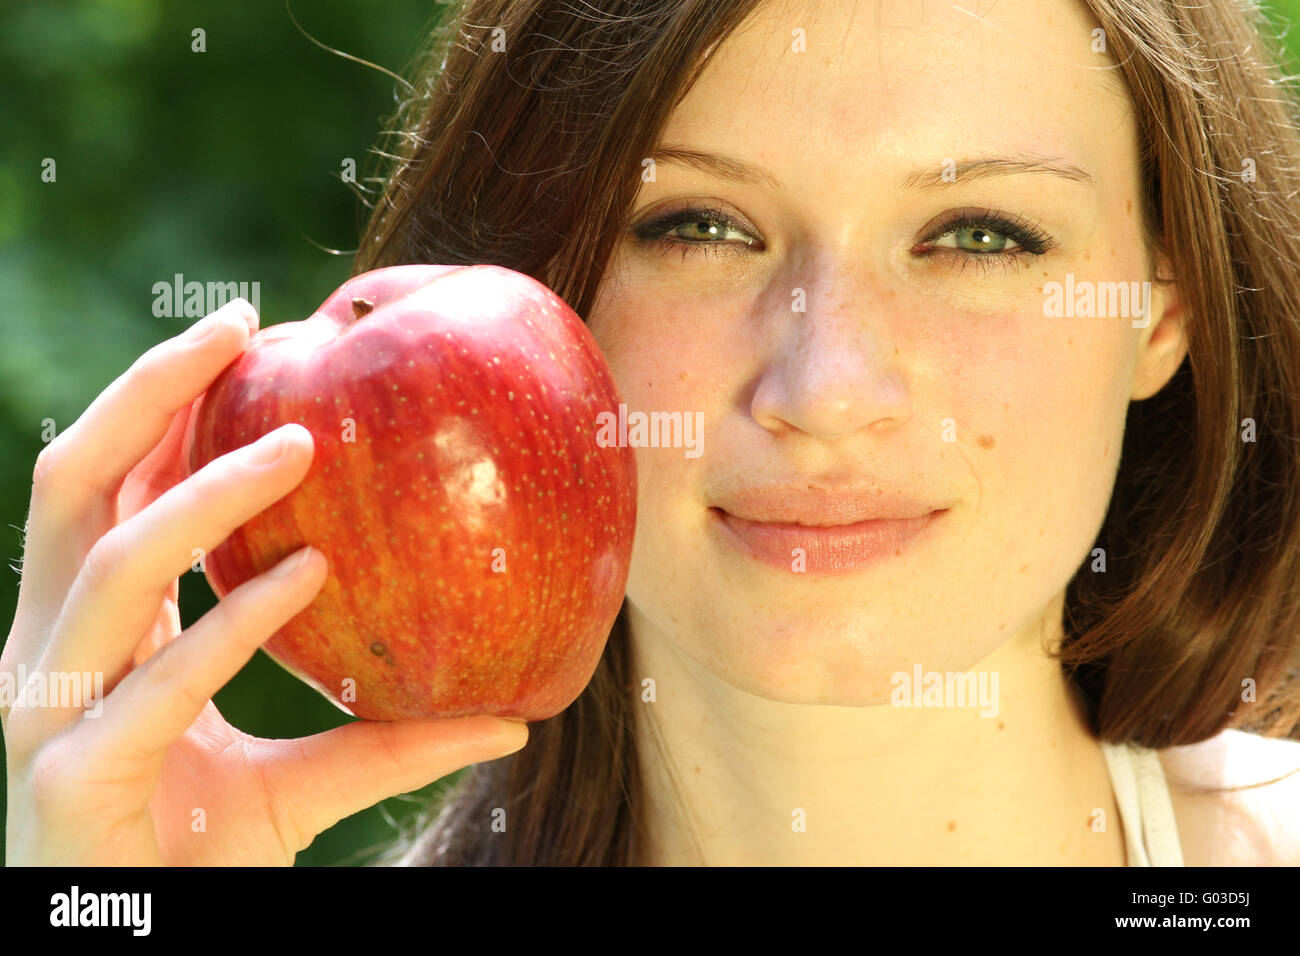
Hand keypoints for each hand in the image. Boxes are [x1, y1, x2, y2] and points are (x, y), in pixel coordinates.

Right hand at [2, 298, 527, 865]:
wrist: (133, 955)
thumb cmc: (195, 861)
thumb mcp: (303, 786)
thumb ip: (388, 741)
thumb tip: (515, 715)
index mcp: (91, 634)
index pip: (103, 486)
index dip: (156, 402)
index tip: (243, 334)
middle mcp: (52, 655)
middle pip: (69, 483)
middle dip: (145, 393)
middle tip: (240, 326)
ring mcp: (49, 714)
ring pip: (111, 562)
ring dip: (207, 493)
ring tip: (304, 442)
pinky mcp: (72, 776)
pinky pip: (155, 677)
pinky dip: (231, 620)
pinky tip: (308, 574)